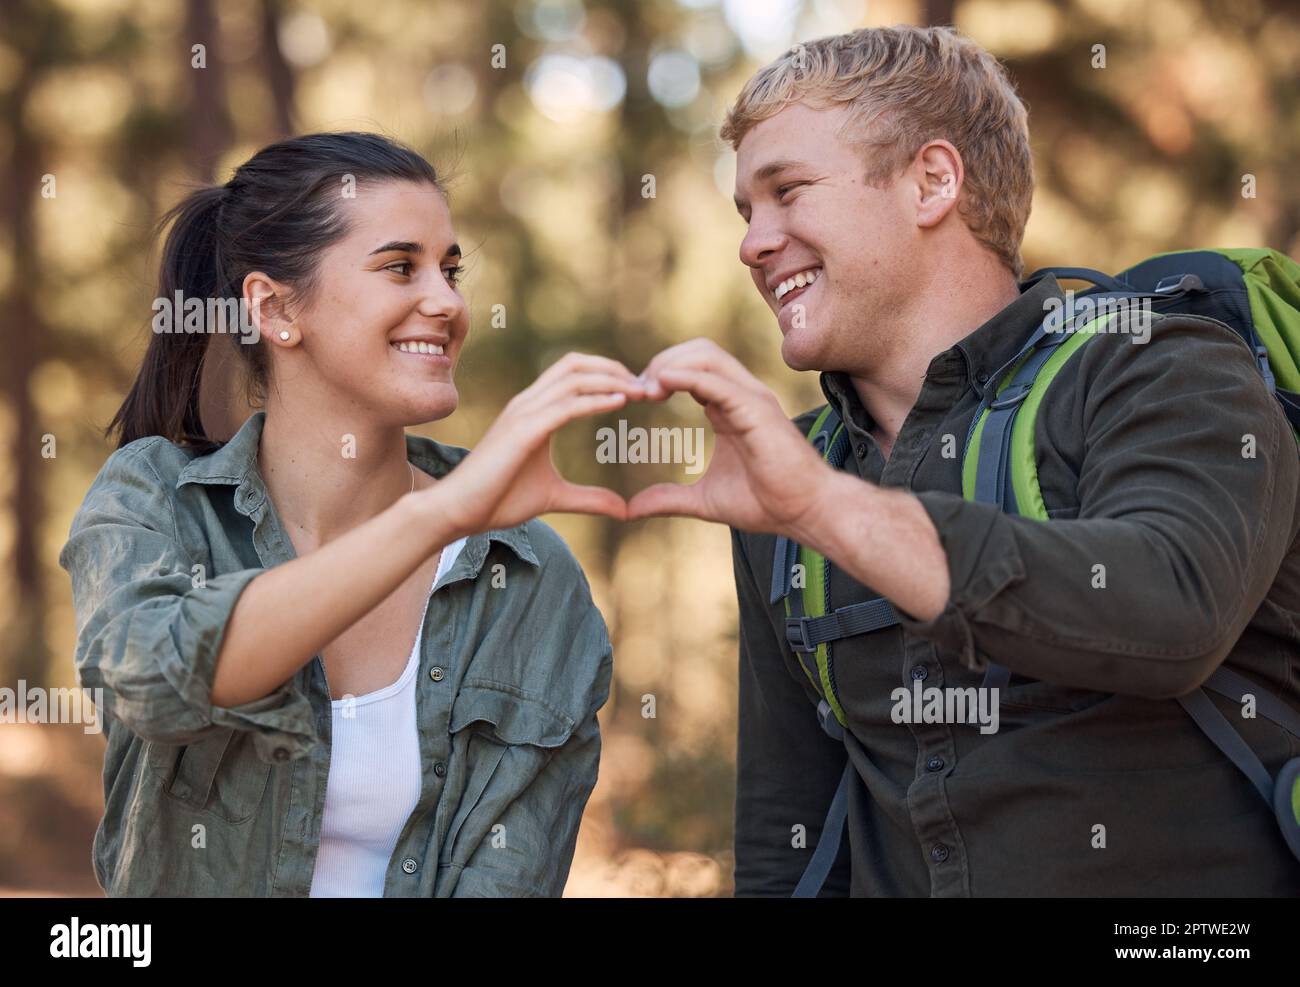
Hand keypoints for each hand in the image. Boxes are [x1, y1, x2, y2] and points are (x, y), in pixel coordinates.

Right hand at [425, 352, 645, 538]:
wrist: (458, 512)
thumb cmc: (497, 500)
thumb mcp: (554, 498)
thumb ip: (588, 499)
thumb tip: (623, 510)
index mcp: (534, 410)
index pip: (574, 373)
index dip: (609, 375)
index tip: (641, 392)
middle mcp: (528, 403)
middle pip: (576, 364)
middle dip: (615, 369)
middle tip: (649, 387)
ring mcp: (523, 413)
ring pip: (573, 378)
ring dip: (612, 380)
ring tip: (642, 391)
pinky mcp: (522, 432)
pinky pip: (565, 405)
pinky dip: (595, 399)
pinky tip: (620, 402)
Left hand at [626, 338, 835, 537]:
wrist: (805, 512)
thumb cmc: (766, 503)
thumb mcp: (704, 500)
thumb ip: (669, 499)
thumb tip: (632, 510)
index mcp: (729, 407)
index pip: (693, 368)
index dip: (661, 374)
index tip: (636, 397)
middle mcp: (741, 395)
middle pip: (698, 352)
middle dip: (663, 361)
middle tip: (637, 389)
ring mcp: (751, 398)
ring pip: (707, 357)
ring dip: (671, 364)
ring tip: (647, 388)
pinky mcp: (757, 410)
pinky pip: (718, 382)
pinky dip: (687, 377)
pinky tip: (663, 386)